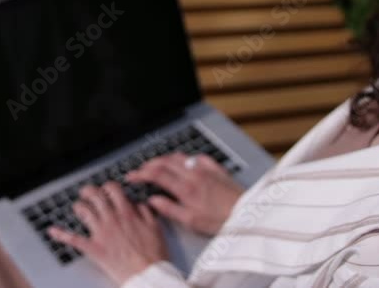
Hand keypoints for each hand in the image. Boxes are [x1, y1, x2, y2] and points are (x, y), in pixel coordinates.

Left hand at [47, 182, 168, 284]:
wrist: (148, 275)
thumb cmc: (154, 254)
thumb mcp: (156, 227)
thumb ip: (145, 211)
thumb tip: (137, 203)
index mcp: (128, 213)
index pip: (113, 190)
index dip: (108, 187)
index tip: (106, 189)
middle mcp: (112, 219)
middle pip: (95, 196)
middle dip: (89, 191)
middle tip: (87, 192)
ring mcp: (101, 233)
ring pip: (84, 212)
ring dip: (78, 206)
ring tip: (78, 206)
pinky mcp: (94, 248)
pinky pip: (74, 239)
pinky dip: (61, 234)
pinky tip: (52, 231)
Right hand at [126, 153, 242, 235]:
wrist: (246, 213)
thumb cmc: (221, 221)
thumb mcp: (192, 222)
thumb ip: (170, 209)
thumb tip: (153, 201)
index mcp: (186, 188)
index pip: (156, 174)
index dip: (140, 174)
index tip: (131, 176)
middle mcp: (194, 174)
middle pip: (165, 161)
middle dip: (148, 164)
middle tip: (140, 170)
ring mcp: (205, 169)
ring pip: (179, 156)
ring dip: (165, 158)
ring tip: (157, 164)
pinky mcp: (216, 168)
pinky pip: (197, 157)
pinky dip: (185, 158)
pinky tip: (184, 162)